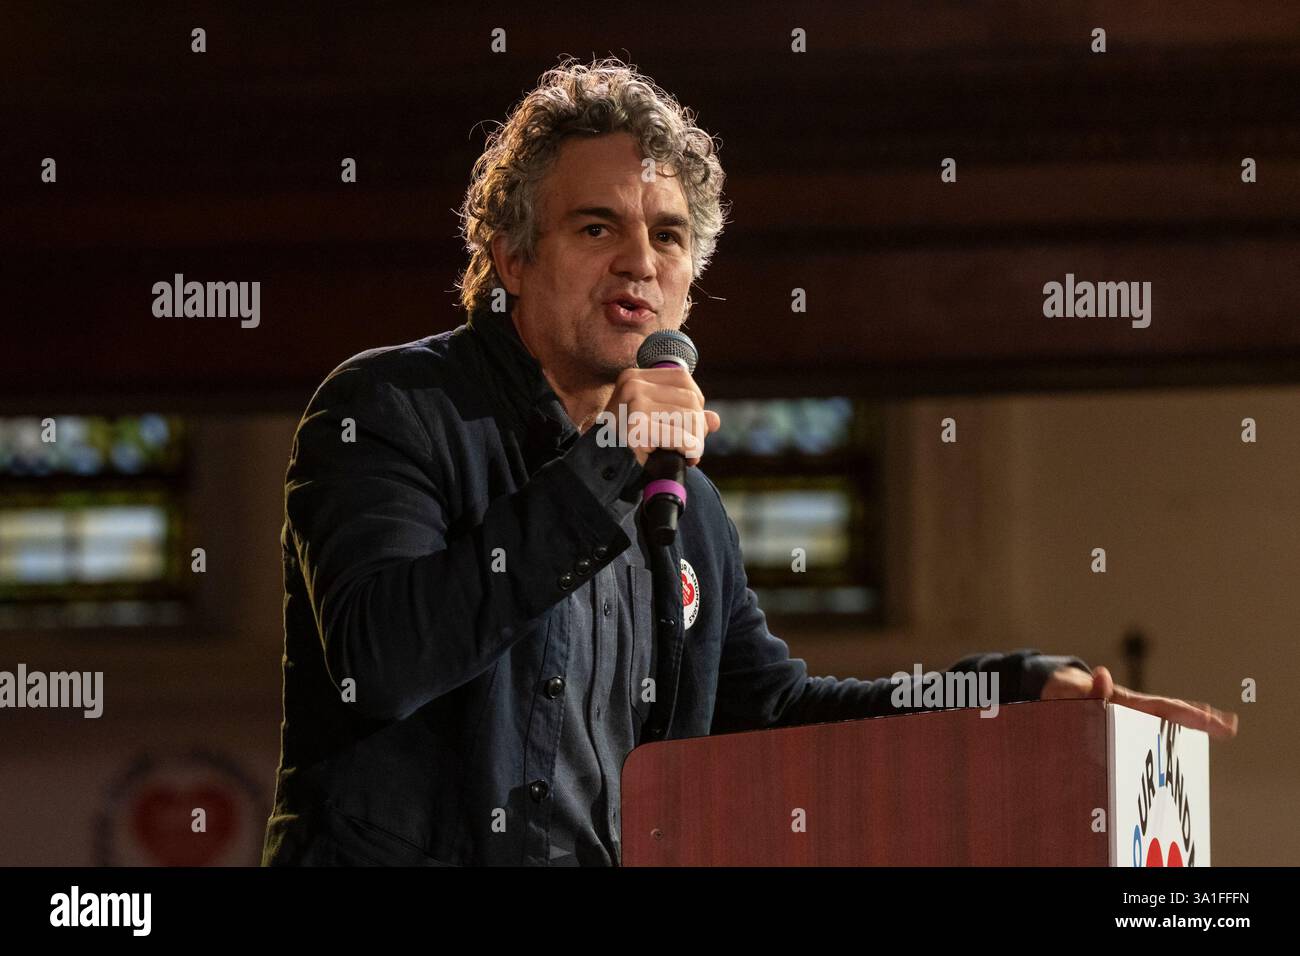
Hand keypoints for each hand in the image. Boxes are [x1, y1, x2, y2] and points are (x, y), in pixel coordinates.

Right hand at [604, 366, 721, 466]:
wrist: (601, 469)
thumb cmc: (627, 446)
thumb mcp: (655, 424)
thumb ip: (684, 417)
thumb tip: (714, 420)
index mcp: (634, 377)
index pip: (682, 378)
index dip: (695, 402)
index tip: (690, 425)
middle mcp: (632, 384)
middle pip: (690, 398)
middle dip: (697, 426)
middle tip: (691, 448)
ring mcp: (634, 403)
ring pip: (690, 417)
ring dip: (695, 440)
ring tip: (686, 454)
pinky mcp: (637, 426)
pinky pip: (681, 436)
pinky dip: (689, 449)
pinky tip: (683, 458)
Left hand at [1041, 664, 1238, 739]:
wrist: (1052, 690)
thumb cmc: (1064, 694)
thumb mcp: (1071, 694)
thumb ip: (1089, 691)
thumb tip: (1102, 675)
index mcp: (1126, 704)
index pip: (1164, 710)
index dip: (1189, 715)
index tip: (1214, 720)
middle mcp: (1133, 708)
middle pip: (1173, 713)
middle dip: (1201, 719)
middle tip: (1230, 726)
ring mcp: (1128, 716)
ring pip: (1165, 721)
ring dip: (1191, 724)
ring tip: (1221, 727)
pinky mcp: (1119, 726)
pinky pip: (1148, 732)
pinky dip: (1168, 734)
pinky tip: (1179, 748)